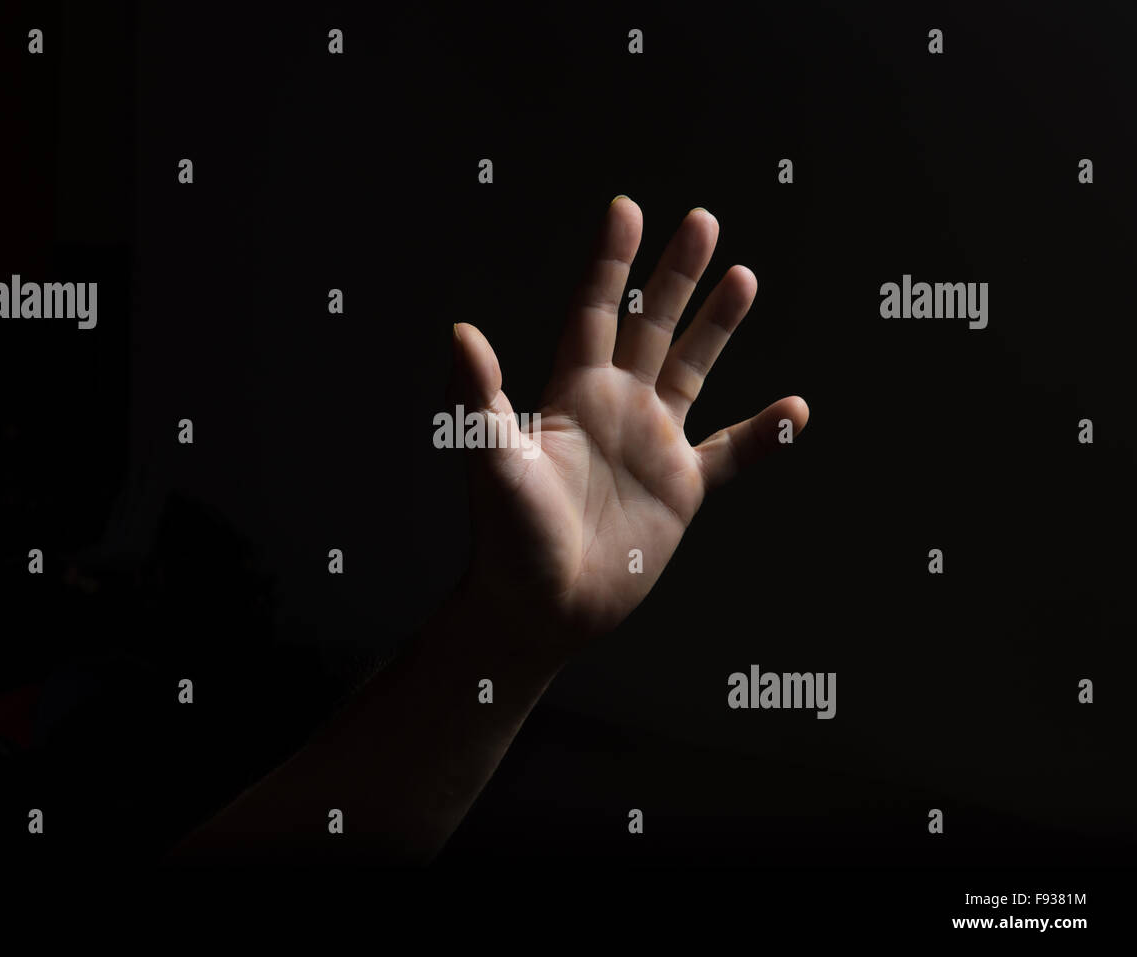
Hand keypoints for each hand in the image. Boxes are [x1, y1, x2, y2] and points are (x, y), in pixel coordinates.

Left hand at [450, 196, 808, 651]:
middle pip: (651, 326)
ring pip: (692, 371)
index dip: (612, 263)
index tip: (627, 210)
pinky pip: (731, 453)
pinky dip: (764, 434)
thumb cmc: (507, 537)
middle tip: (703, 221)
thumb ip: (480, 397)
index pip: (595, 312)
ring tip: (744, 276)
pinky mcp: (681, 489)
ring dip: (717, 327)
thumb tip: (460, 332)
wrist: (541, 607)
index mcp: (572, 394)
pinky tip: (796, 409)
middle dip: (676, 274)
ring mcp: (651, 445)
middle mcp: (615, 408)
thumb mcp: (493, 462)